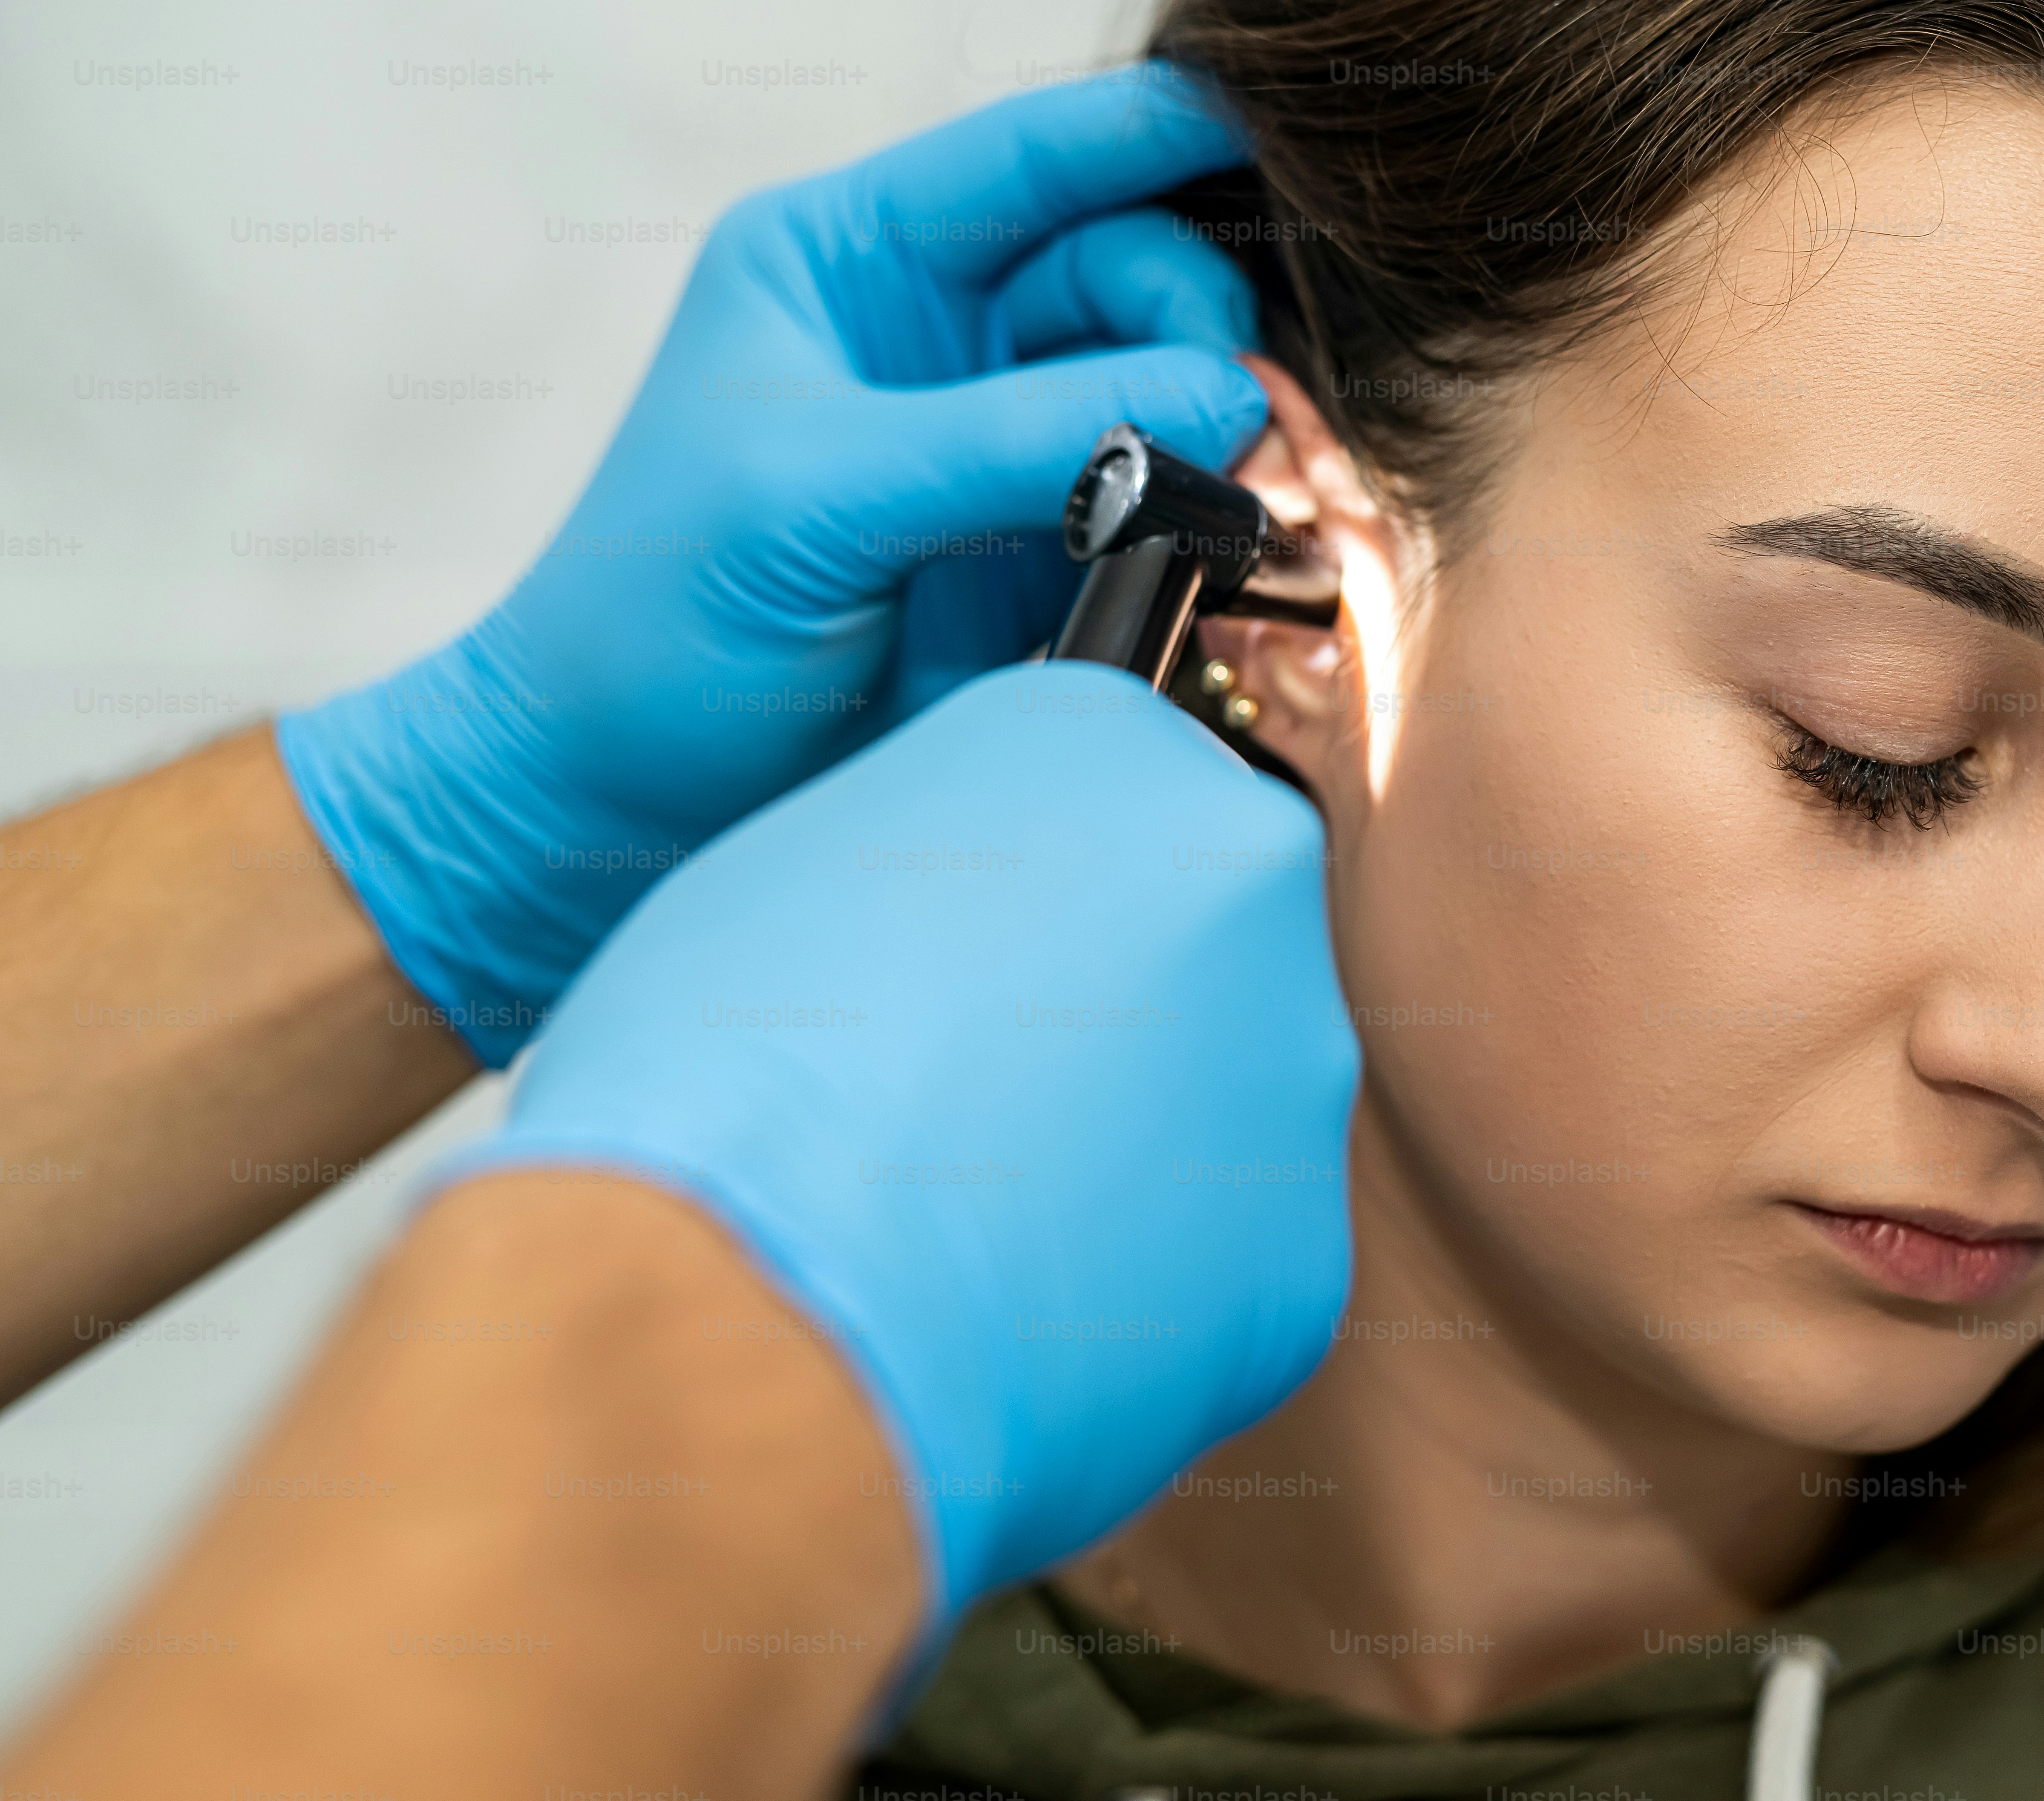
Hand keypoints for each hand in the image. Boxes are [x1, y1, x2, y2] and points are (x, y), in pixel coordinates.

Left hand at [278, 63, 1263, 1060]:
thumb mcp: (817, 496)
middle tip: (1227, 419)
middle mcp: (937, 330)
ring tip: (1238, 483)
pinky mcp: (1048, 550)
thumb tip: (1219, 396)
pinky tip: (1240, 529)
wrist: (622, 806)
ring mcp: (1002, 441)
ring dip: (1218, 417)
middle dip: (1196, 325)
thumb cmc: (658, 622)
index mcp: (849, 259)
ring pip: (1168, 378)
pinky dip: (1214, 504)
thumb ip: (1017, 438)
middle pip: (1129, 267)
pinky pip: (1170, 492)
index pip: (1030, 156)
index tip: (1281, 118)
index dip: (1153, 128)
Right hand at [425, 661, 1358, 1627]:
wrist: (756, 1286)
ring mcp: (1296, 1063)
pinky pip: (1229, 1267)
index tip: (977, 974)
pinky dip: (1142, 1297)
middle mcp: (1245, 873)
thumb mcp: (803, 875)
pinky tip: (1027, 1317)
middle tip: (979, 1104)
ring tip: (980, 1221)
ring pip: (1223, 1112)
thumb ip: (942, 871)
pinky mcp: (1303, 1245)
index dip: (1034, 910)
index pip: (1110, 804)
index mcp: (1108, 743)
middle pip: (1196, 949)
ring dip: (1129, 1161)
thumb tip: (965, 938)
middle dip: (1112, 1028)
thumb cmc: (723, 1070)